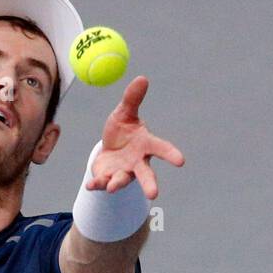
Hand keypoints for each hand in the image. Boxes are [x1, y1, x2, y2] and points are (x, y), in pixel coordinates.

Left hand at [87, 76, 184, 198]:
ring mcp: (122, 173)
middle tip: (154, 195)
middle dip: (149, 184)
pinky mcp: (107, 179)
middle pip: (146, 174)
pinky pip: (102, 182)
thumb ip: (132, 99)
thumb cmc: (121, 131)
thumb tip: (142, 78)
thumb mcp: (124, 113)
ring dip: (117, 184)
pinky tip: (91, 185)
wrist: (107, 149)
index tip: (181, 161)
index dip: (170, 154)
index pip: (160, 148)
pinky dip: (97, 184)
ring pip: (122, 181)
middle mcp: (137, 163)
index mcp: (145, 145)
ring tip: (112, 187)